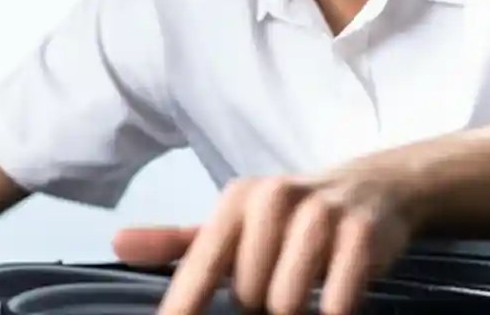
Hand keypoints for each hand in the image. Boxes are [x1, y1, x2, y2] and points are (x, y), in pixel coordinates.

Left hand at [113, 169, 422, 314]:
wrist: (373, 187)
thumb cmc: (290, 216)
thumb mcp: (234, 221)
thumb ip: (177, 241)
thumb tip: (116, 244)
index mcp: (235, 200)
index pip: (200, 268)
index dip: (183, 310)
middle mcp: (273, 200)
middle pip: (248, 296)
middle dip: (260, 305)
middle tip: (280, 282)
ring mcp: (320, 215)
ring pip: (286, 303)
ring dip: (295, 311)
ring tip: (307, 286)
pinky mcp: (361, 235)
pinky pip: (336, 302)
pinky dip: (333, 311)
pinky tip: (336, 298)